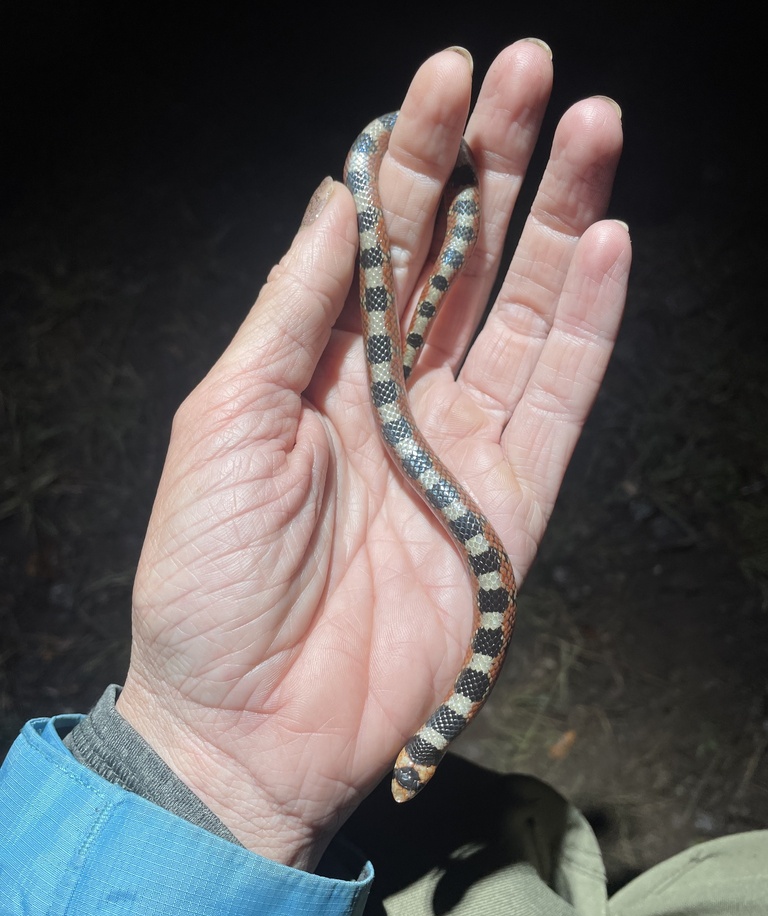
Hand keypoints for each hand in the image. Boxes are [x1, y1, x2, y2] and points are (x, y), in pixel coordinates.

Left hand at [117, 41, 629, 869]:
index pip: (380, 238)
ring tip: (594, 129)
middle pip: (461, 258)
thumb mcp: (223, 422)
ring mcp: (459, 445)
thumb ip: (292, 313)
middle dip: (496, 162)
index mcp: (318, 367)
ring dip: (561, 222)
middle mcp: (395, 393)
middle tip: (535, 71)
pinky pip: (559, 401)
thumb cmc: (209, 580)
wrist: (252, 722)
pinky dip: (588, 327)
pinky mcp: (511, 505)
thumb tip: (337, 205)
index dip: (414, 154)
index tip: (449, 75)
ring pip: (522, 312)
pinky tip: (607, 249)